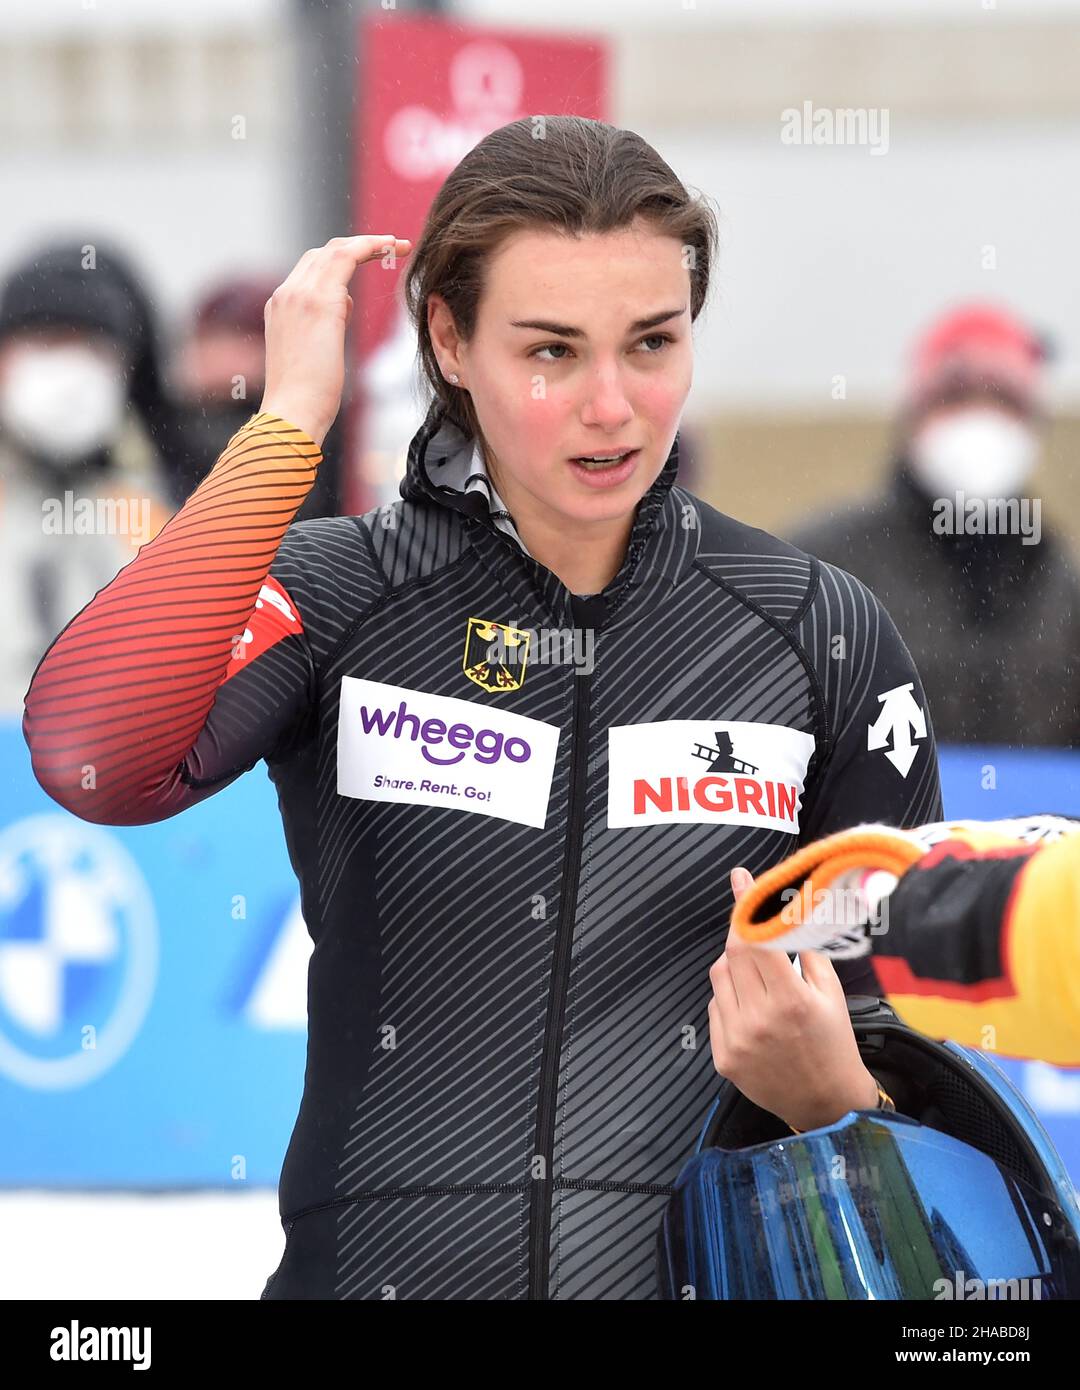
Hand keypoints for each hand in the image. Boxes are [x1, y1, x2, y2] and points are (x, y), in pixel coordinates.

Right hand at [260, 234, 411, 445]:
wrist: (291, 413)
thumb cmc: (305, 397)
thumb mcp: (314, 353)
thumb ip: (326, 323)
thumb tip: (343, 304)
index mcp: (280, 307)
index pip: (311, 269)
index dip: (342, 258)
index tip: (369, 259)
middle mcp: (286, 294)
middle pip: (322, 253)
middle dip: (358, 245)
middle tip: (390, 246)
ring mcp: (299, 295)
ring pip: (335, 249)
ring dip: (368, 243)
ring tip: (396, 245)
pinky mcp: (319, 302)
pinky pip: (347, 257)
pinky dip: (370, 247)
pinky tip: (391, 247)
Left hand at [708, 865, 879, 1132]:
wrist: (827, 1104)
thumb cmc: (834, 1045)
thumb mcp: (831, 993)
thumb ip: (805, 950)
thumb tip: (785, 910)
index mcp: (790, 1001)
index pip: (756, 940)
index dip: (746, 905)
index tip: (740, 879)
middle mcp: (758, 1021)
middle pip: (732, 953)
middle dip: (740, 931)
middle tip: (750, 922)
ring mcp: (736, 1041)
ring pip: (718, 976)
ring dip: (733, 964)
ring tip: (759, 976)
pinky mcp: (722, 1057)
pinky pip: (715, 1006)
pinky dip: (729, 996)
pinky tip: (753, 1007)